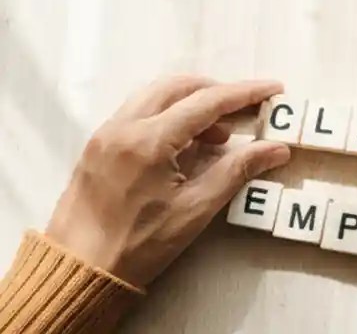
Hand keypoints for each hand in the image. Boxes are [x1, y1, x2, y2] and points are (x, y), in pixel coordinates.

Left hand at [45, 76, 291, 286]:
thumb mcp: (195, 209)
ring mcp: (106, 134)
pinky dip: (169, 116)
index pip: (207, 102)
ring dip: (192, 102)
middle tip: (247, 109)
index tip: (274, 89)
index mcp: (148, 141)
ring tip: (220, 133)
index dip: (245, 93)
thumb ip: (237, 171)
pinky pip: (139, 113)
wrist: (78, 271)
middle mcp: (123, 127)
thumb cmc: (138, 245)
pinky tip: (187, 144)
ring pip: (156, 96)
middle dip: (217, 91)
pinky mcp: (98, 146)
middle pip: (178, 87)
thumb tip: (276, 149)